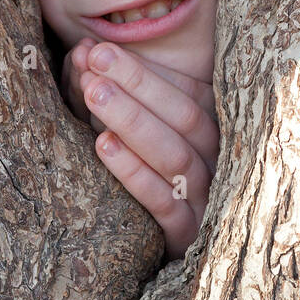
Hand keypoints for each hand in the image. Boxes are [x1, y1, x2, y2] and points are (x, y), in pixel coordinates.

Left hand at [64, 38, 218, 259]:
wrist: (159, 250)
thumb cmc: (142, 174)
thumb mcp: (127, 129)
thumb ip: (110, 92)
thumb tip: (83, 50)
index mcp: (212, 130)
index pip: (187, 92)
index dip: (144, 70)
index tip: (101, 50)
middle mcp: (216, 160)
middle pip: (183, 116)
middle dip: (137, 85)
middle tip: (96, 61)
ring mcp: (205, 198)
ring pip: (174, 155)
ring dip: (132, 120)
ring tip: (94, 93)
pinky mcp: (187, 234)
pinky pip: (163, 202)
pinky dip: (133, 172)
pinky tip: (103, 145)